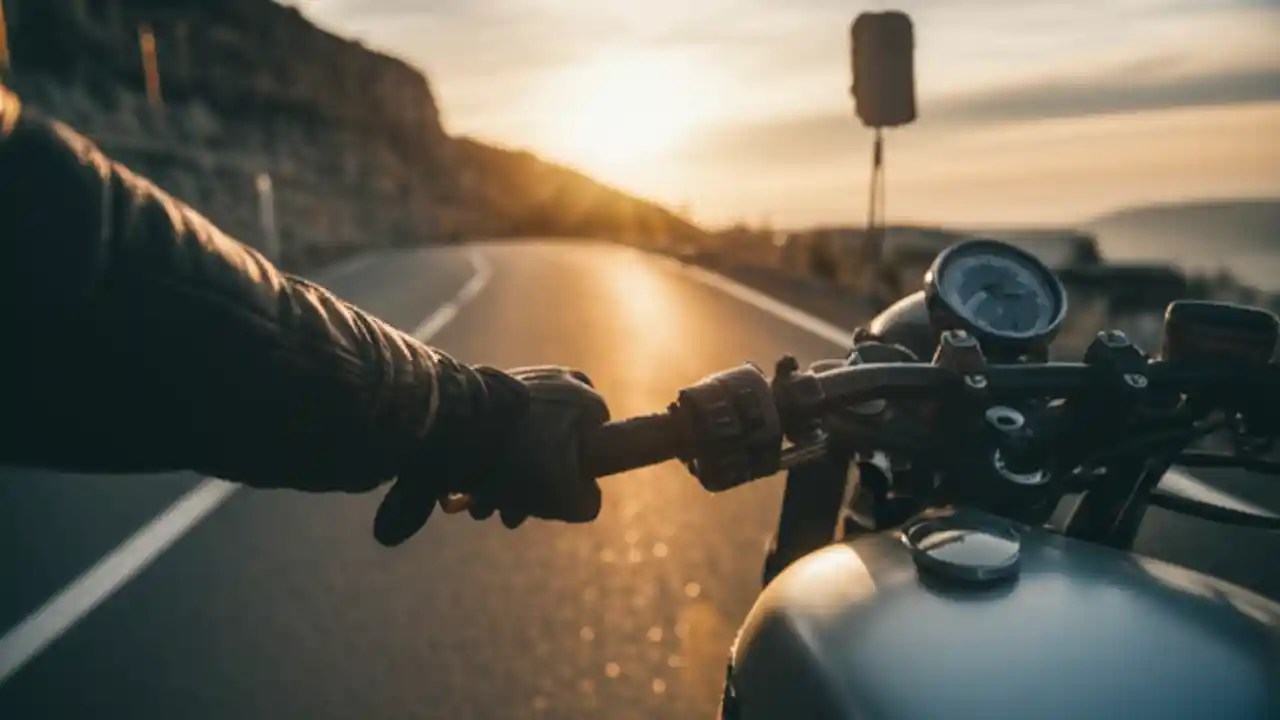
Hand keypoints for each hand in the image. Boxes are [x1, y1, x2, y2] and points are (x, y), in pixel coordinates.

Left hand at [373, 365, 607, 544]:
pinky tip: (469, 489)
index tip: (552, 498)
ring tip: (484, 507)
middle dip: (531, 488)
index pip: (597, 445)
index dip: (576, 479)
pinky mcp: (489, 386)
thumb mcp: (568, 498)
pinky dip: (487, 459)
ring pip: (522, 443)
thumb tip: (587, 500)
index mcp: (586, 398)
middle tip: (511, 514)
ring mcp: (523, 381)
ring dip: (504, 481)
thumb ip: (589, 503)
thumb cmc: (520, 460)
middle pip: (553, 450)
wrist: (456, 427)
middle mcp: (560, 381)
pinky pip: (497, 429)